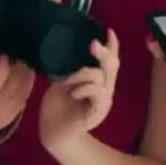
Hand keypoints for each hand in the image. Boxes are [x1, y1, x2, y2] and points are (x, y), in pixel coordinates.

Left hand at [39, 29, 119, 150]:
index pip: (109, 61)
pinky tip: (74, 93)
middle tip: (93, 44)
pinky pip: (98, 94)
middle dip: (104, 53)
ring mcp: (103, 101)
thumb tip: (68, 51)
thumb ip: (70, 70)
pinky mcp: (98, 112)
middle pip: (112, 66)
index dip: (112, 46)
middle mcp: (104, 89)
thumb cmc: (57, 107)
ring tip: (70, 81)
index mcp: (97, 81)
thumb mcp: (61, 82)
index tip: (109, 31)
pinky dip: (85, 89)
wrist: (53, 134)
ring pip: (103, 78)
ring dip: (85, 74)